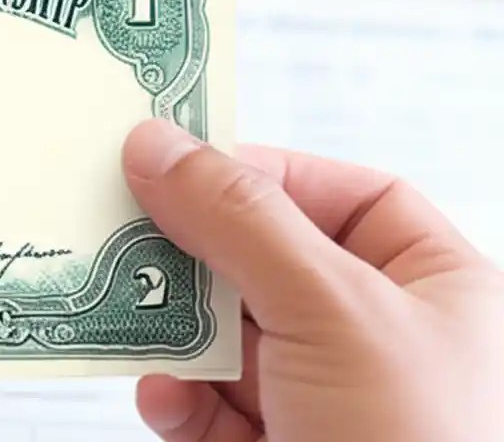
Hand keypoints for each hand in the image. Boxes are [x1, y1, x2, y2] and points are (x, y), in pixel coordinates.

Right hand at [122, 119, 503, 441]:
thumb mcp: (333, 311)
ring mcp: (325, 403)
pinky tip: (165, 399)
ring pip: (224, 336)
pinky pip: (209, 407)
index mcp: (434, 288)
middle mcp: (380, 340)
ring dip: (172, 329)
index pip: (340, 196)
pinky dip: (178, 400)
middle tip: (117, 223)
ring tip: (124, 313)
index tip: (173, 156)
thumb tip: (155, 146)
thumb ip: (240, 220)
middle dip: (193, 252)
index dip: (260, 171)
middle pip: (263, 260)